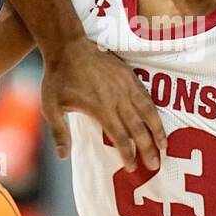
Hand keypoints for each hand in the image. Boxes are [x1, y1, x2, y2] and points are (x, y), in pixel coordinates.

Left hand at [40, 36, 165, 172]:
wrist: (68, 46)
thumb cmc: (58, 78)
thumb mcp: (51, 106)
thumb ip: (59, 132)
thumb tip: (63, 156)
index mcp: (100, 109)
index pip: (119, 137)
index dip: (127, 154)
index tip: (132, 168)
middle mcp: (117, 99)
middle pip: (137, 128)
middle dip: (147, 149)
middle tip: (155, 165)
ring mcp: (126, 87)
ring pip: (147, 112)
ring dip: (157, 131)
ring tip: (164, 146)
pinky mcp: (130, 76)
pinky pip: (147, 97)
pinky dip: (155, 112)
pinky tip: (158, 121)